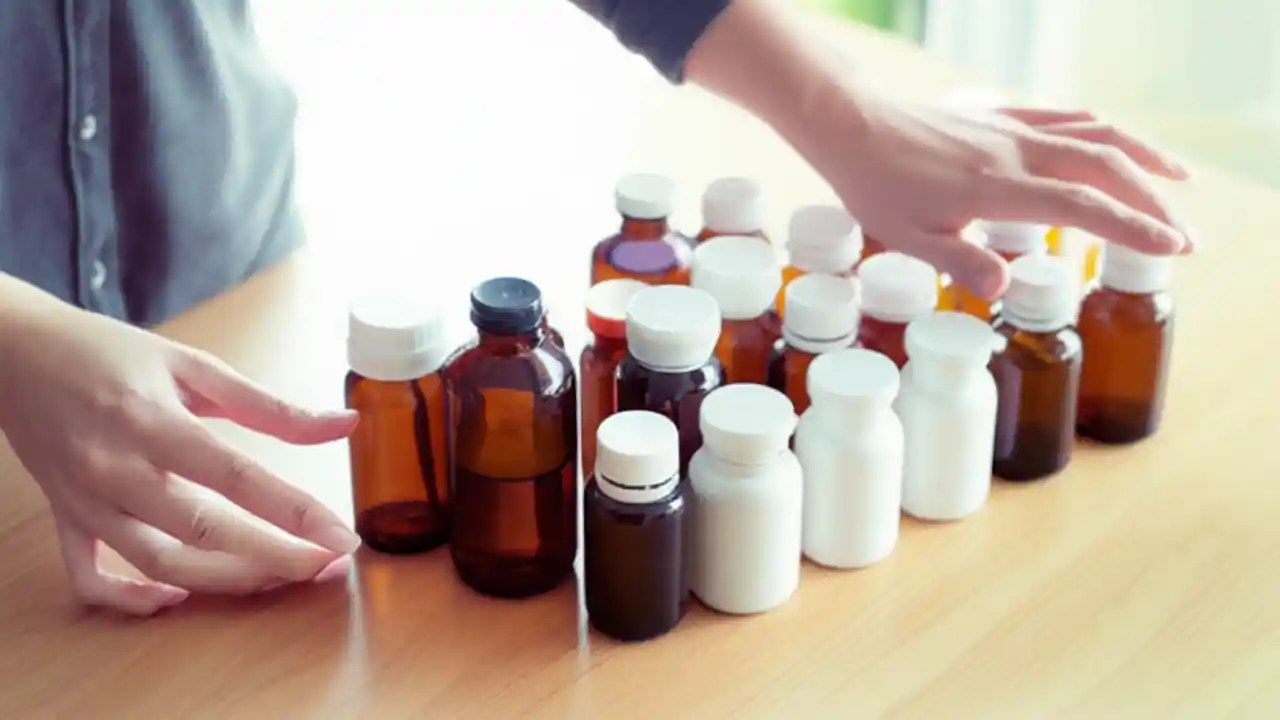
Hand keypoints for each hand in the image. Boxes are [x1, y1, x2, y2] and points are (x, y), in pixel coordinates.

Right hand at [0, 288, 360, 615]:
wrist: (13, 353)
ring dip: (226, 582)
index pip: (237, 477)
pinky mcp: (66, 520)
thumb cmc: (109, 354)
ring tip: (282, 578)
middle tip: (330, 566)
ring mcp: (86, 502)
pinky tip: (177, 599)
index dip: (296, 512)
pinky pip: (91, 579)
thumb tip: (344, 424)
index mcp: (153, 422)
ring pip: (159, 563)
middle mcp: (116, 469)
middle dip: (274, 557)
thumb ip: (270, 404)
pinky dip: (131, 600)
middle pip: (203, 532)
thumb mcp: (192, 365)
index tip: (342, 538)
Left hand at [810, 90, 1192, 296]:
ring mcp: (1013, 131)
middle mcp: (1016, 154)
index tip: (1172, 246)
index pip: (1081, 207)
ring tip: (1178, 184)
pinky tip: (1121, 148)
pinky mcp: (1004, 119)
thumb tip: (1005, 287)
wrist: (853, 126)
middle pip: (1104, 170)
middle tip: (1187, 237)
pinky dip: (1105, 132)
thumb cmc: (876, 185)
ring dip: (1142, 160)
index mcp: (997, 189)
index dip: (1131, 227)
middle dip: (1152, 203)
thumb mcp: (907, 237)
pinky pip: (1068, 118)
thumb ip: (959, 262)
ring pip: (1095, 136)